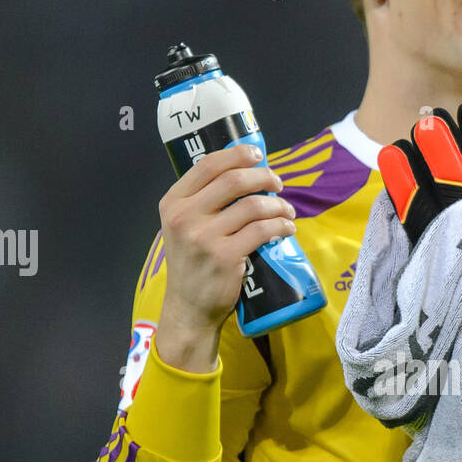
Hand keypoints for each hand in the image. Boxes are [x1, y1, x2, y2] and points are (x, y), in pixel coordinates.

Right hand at [156, 145, 296, 333]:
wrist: (189, 307)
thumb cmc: (193, 263)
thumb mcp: (184, 227)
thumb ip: (203, 201)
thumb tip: (243, 172)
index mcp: (174, 203)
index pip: (208, 165)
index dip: (237, 154)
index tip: (257, 154)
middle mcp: (185, 217)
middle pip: (234, 180)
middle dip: (264, 177)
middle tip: (278, 184)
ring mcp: (205, 237)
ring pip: (253, 206)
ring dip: (278, 205)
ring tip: (287, 211)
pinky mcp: (226, 257)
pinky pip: (262, 230)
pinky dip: (281, 226)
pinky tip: (286, 228)